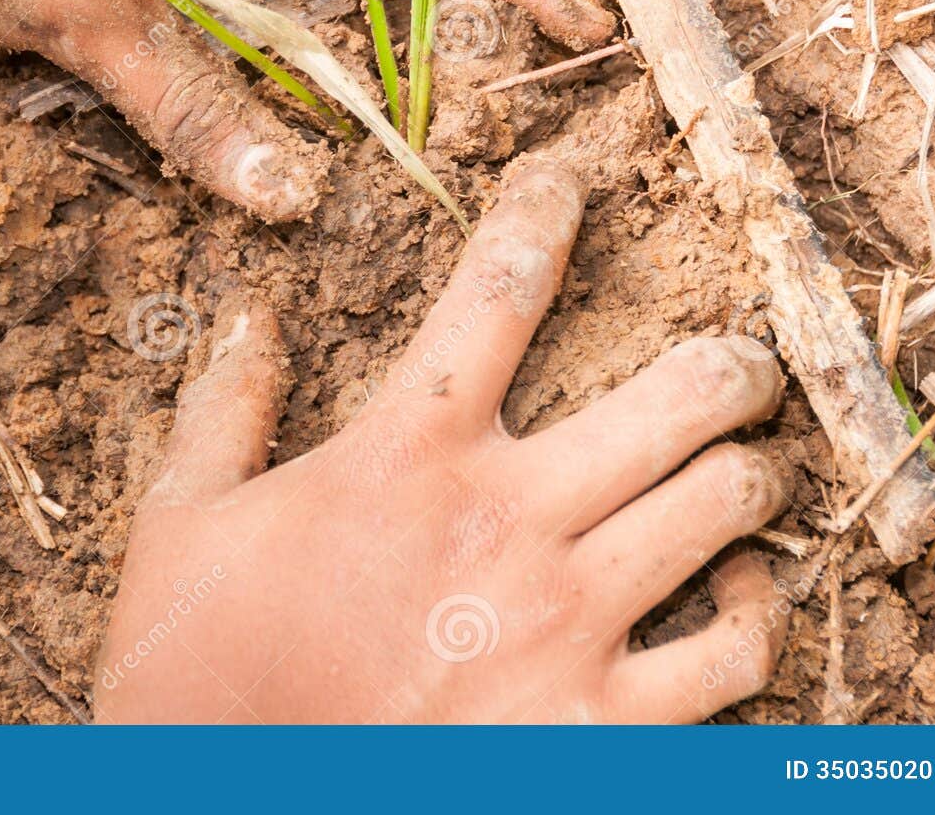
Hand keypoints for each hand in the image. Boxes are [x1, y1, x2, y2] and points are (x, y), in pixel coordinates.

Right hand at [95, 160, 790, 723]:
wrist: (223, 807)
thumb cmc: (197, 670)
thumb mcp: (181, 521)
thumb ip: (223, 409)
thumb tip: (249, 318)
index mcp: (406, 455)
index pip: (496, 291)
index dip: (542, 214)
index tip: (566, 182)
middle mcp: (507, 522)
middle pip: (684, 393)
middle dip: (734, 365)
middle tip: (740, 366)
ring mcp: (565, 627)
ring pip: (727, 505)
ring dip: (750, 474)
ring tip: (745, 470)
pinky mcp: (598, 730)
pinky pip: (732, 659)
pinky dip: (754, 617)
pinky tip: (738, 598)